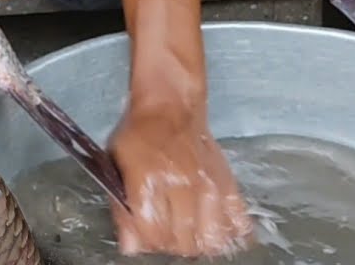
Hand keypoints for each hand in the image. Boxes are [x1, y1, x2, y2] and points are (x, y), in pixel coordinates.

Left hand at [107, 99, 254, 256]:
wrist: (171, 106)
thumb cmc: (138, 134)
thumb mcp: (116, 165)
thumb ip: (121, 209)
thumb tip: (130, 248)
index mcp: (149, 182)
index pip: (154, 235)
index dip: (147, 242)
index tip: (143, 235)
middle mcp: (181, 187)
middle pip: (183, 242)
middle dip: (170, 245)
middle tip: (164, 232)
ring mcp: (208, 187)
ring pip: (211, 239)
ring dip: (197, 243)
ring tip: (187, 232)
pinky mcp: (227, 184)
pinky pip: (239, 221)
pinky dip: (230, 233)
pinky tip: (216, 229)